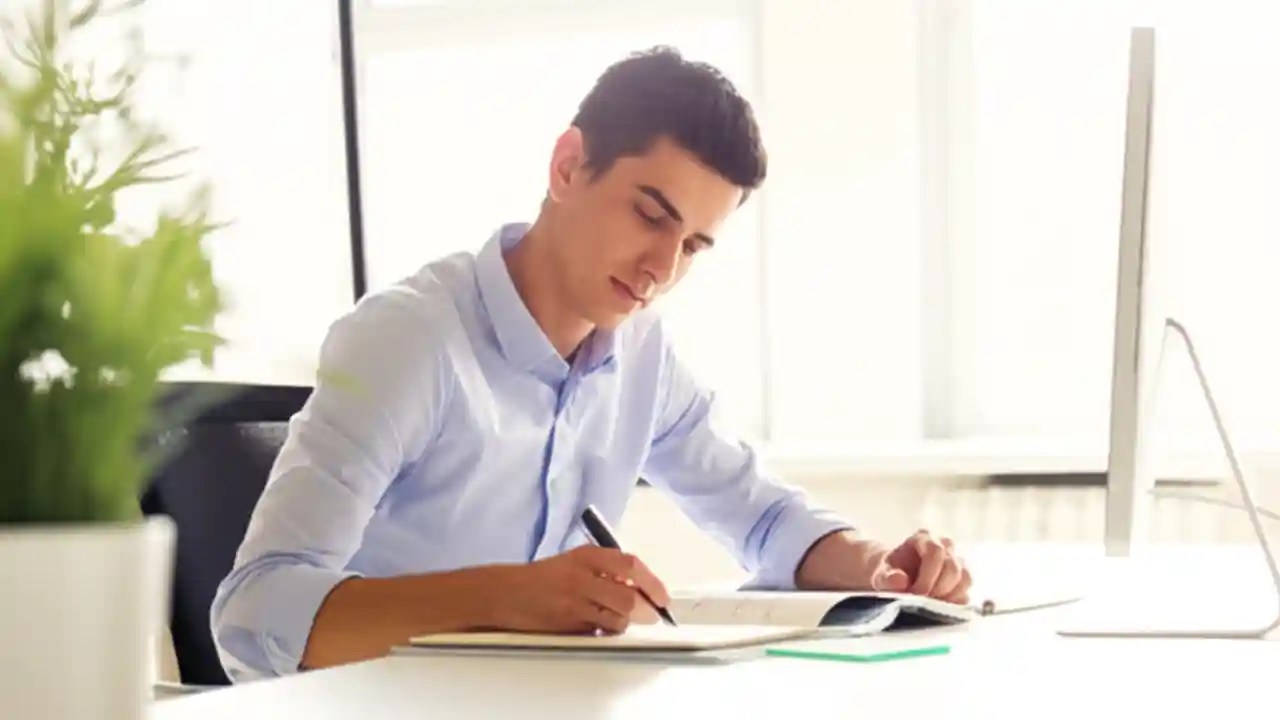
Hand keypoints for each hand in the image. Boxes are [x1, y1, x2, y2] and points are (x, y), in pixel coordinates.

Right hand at [493, 545, 670, 634]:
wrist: (505, 593)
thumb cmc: (542, 578)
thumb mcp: (574, 562)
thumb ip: (605, 570)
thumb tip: (641, 587)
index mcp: (586, 556)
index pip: (630, 565)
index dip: (652, 582)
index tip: (662, 597)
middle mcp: (581, 576)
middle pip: (628, 597)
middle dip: (646, 610)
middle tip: (653, 615)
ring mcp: (574, 602)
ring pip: (616, 618)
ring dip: (625, 622)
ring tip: (618, 619)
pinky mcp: (567, 624)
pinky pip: (599, 631)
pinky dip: (606, 631)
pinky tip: (598, 625)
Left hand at [871, 529, 970, 603]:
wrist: (895, 579)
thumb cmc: (889, 573)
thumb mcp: (880, 575)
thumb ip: (886, 578)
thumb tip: (901, 581)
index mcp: (923, 538)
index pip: (936, 552)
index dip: (928, 575)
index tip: (916, 593)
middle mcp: (944, 546)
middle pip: (953, 567)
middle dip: (938, 589)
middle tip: (923, 602)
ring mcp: (957, 563)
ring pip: (965, 579)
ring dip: (949, 597)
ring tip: (930, 606)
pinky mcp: (962, 582)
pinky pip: (967, 593)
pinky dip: (954, 605)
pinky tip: (938, 610)